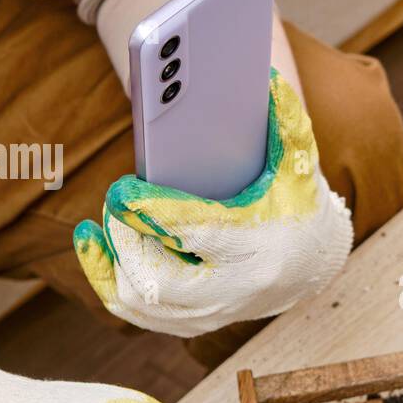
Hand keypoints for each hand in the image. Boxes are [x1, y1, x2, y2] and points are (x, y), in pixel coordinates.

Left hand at [73, 70, 351, 336]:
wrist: (310, 264)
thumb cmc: (295, 205)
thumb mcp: (297, 164)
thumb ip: (285, 123)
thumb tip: (269, 79)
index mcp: (255, 249)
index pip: (193, 234)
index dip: (149, 212)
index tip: (125, 189)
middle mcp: (230, 291)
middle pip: (156, 277)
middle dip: (127, 239)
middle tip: (118, 201)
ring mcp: (207, 314)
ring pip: (139, 299)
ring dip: (113, 259)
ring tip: (99, 223)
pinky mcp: (188, 322)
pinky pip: (133, 310)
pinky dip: (107, 277)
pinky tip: (92, 242)